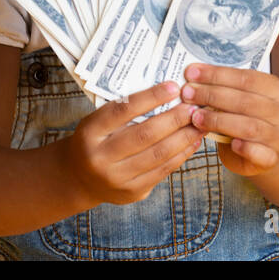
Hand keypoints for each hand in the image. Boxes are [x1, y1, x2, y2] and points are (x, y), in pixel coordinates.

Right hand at [63, 81, 207, 206]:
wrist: (79, 178)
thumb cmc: (95, 140)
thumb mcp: (98, 121)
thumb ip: (124, 111)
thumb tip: (167, 94)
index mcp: (90, 132)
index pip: (123, 110)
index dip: (151, 97)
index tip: (173, 87)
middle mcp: (101, 157)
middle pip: (145, 135)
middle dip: (174, 119)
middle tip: (193, 107)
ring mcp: (117, 178)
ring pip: (158, 155)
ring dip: (184, 138)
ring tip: (199, 124)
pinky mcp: (132, 192)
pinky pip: (163, 171)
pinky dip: (181, 155)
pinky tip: (192, 142)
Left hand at [180, 64, 278, 176]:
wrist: (264, 150)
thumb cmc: (246, 118)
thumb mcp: (240, 98)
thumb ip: (223, 88)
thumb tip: (192, 77)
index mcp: (275, 89)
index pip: (245, 77)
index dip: (216, 75)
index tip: (191, 73)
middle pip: (245, 101)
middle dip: (212, 95)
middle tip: (188, 94)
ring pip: (249, 126)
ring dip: (219, 121)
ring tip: (195, 117)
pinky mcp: (273, 157)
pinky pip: (260, 153)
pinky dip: (244, 148)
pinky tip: (231, 143)